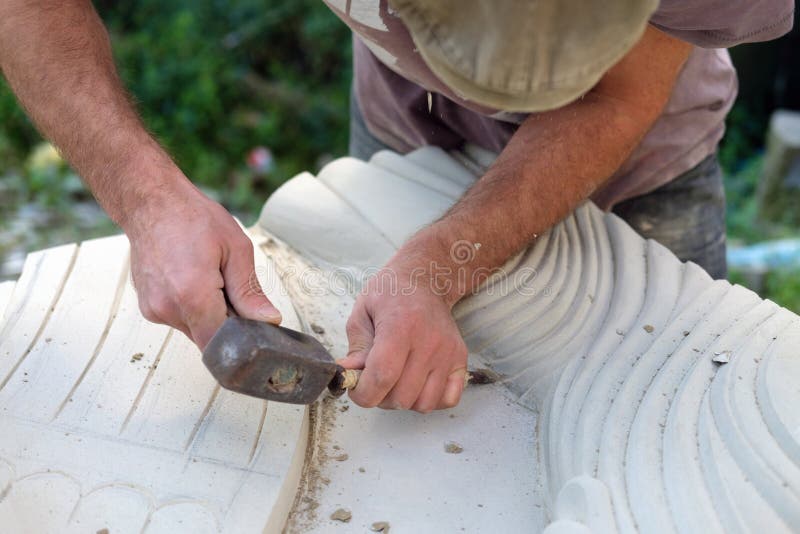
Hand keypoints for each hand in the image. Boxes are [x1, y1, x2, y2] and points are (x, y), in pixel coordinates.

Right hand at [125, 180, 281, 348]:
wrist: (151, 202)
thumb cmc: (192, 217)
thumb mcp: (235, 249)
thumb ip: (250, 291)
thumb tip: (268, 320)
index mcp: (193, 295)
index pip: (222, 343)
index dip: (242, 338)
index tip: (254, 323)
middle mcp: (168, 308)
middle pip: (209, 338)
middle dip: (227, 322)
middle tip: (231, 287)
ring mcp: (154, 309)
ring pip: (195, 329)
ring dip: (210, 314)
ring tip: (210, 277)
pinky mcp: (149, 307)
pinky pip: (180, 319)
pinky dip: (193, 307)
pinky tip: (193, 278)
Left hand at [338, 264, 467, 412]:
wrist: (426, 280)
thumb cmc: (390, 294)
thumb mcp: (362, 312)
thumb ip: (356, 347)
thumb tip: (349, 376)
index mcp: (399, 327)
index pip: (382, 376)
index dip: (364, 393)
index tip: (357, 389)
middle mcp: (428, 342)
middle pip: (402, 396)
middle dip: (381, 398)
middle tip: (375, 381)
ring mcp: (448, 353)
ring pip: (424, 404)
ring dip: (405, 401)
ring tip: (397, 382)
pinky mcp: (461, 359)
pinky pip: (448, 399)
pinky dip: (431, 400)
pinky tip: (418, 384)